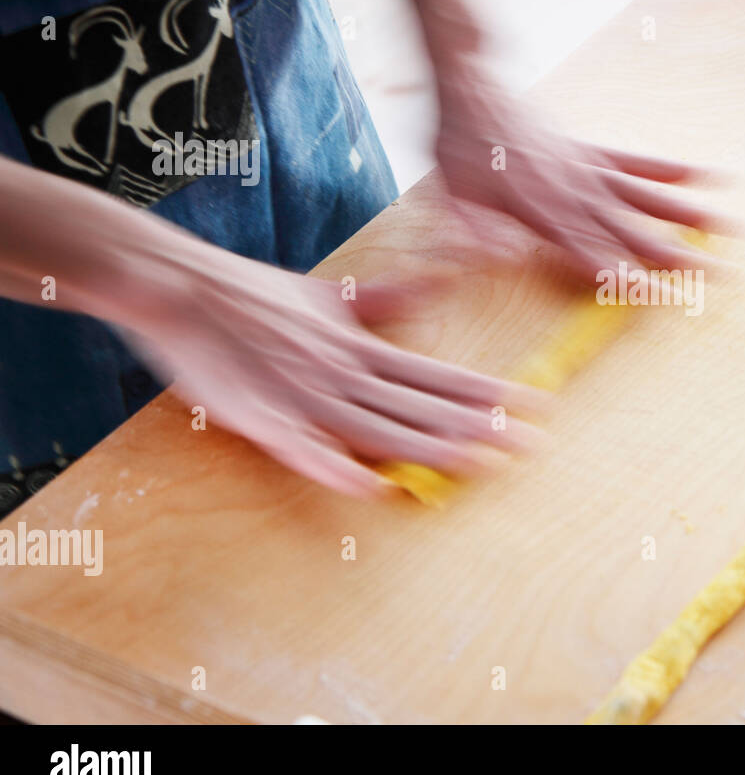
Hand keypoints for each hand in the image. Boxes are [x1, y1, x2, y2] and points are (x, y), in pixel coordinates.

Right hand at [118, 250, 542, 499]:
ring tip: (479, 466)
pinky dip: (339, 469)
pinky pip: (306, 450)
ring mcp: (305, 398)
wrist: (183, 286)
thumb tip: (439, 287)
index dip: (485, 393)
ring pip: (379, 431)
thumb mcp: (330, 295)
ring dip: (429, 451)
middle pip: (421, 409)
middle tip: (530, 446)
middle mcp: (344, 373)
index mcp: (361, 348)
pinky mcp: (262, 419)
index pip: (437, 376)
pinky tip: (374, 488)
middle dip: (478, 430)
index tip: (532, 403)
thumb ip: (386, 300)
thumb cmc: (255, 294)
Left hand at [434, 62, 729, 282]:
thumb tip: (491, 260)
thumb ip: (469, 230)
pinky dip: (668, 168)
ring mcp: (587, 168)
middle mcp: (572, 190)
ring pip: (643, 197)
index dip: (616, 272)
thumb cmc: (455, 141)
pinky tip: (703, 175)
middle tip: (715, 273)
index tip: (649, 293)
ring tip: (726, 227)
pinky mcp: (590, 150)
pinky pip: (635, 161)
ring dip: (686, 214)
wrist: (469, 82)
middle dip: (672, 255)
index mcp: (537, 208)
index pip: (584, 249)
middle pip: (630, 230)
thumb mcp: (448, 190)